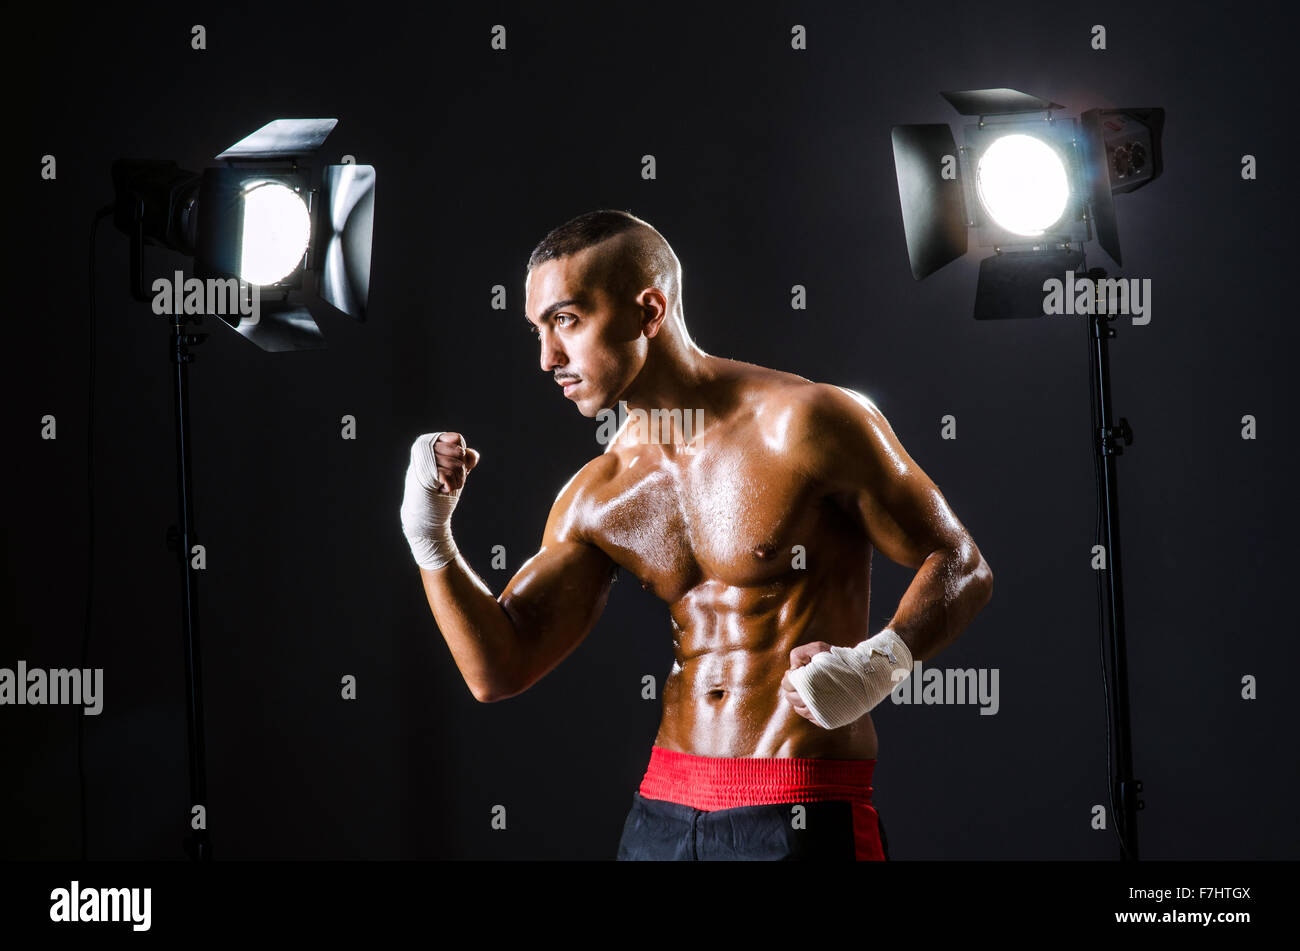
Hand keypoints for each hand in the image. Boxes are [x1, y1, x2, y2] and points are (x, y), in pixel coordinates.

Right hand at [401, 431, 479, 569]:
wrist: (425, 514)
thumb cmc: (439, 491)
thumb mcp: (455, 472)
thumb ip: (464, 460)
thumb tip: (472, 454)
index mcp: (428, 443)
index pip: (457, 438)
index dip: (461, 455)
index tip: (450, 467)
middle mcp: (423, 448)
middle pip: (460, 452)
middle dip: (460, 470)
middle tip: (446, 480)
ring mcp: (423, 460)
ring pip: (457, 465)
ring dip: (456, 481)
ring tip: (442, 486)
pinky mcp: (425, 473)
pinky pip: (450, 475)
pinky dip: (450, 486)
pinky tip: (440, 490)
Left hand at [780, 641, 833, 726]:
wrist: (865, 676)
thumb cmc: (840, 660)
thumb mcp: (818, 648)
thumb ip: (799, 654)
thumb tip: (792, 669)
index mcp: (807, 682)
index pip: (787, 684)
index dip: (791, 676)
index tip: (800, 670)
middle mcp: (812, 700)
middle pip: (791, 698)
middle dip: (795, 688)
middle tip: (805, 680)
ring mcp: (820, 713)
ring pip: (800, 710)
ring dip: (802, 699)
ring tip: (812, 689)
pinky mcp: (827, 720)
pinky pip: (811, 718)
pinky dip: (812, 710)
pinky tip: (819, 699)